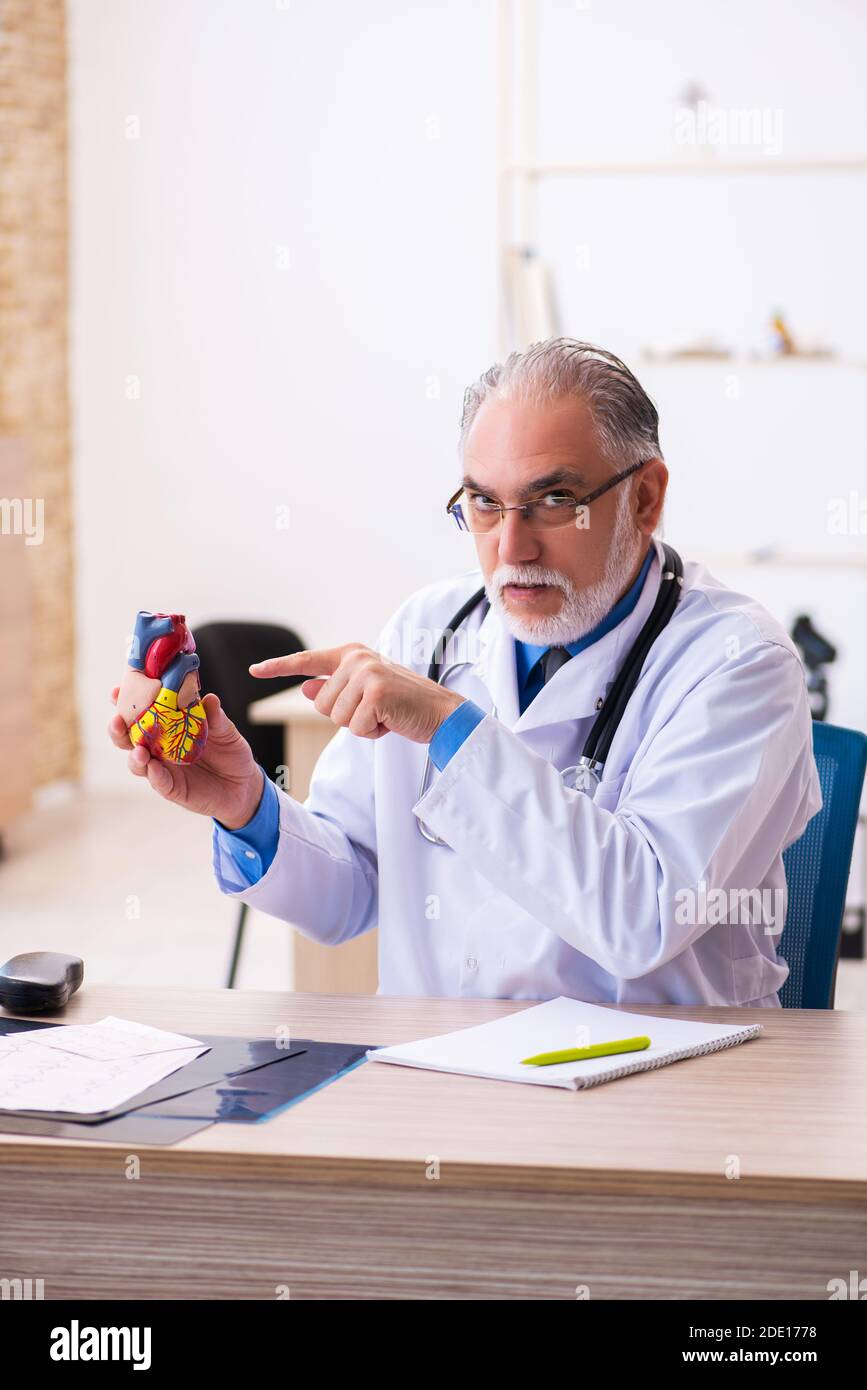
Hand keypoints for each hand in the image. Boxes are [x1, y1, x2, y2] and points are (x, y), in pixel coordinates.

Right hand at [107, 689, 263, 829]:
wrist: (244, 785)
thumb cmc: (230, 752)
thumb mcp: (226, 732)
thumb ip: (216, 717)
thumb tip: (209, 698)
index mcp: (168, 726)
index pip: (142, 712)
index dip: (126, 702)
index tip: (117, 690)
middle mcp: (160, 747)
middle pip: (129, 737)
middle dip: (118, 728)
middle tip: (117, 719)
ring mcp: (164, 768)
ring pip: (138, 762)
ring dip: (134, 755)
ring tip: (138, 750)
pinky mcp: (172, 788)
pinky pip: (159, 782)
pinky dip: (154, 775)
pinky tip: (153, 768)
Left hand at [249, 644, 464, 742]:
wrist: (441, 713)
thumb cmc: (403, 704)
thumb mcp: (365, 694)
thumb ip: (335, 688)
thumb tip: (306, 688)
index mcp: (352, 654)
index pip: (307, 661)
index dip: (279, 668)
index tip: (255, 671)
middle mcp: (357, 658)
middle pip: (322, 704)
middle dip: (346, 717)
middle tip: (375, 711)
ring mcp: (366, 673)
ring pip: (336, 717)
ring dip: (360, 725)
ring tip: (384, 715)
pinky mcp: (375, 692)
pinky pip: (355, 727)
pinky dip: (372, 733)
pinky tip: (390, 721)